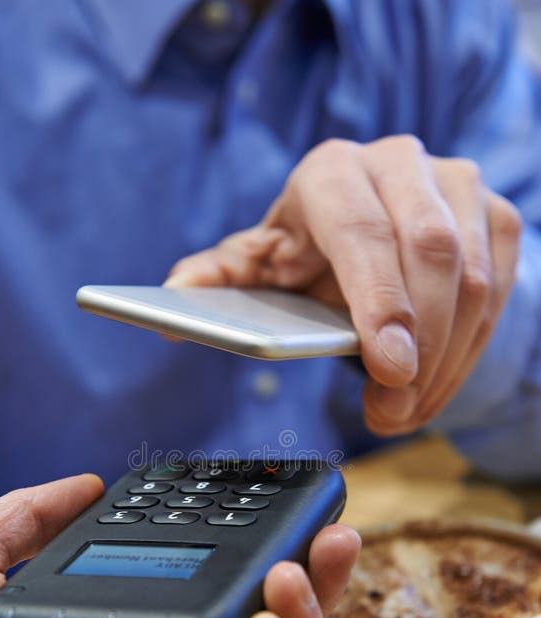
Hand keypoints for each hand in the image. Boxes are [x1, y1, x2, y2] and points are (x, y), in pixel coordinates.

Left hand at [166, 136, 521, 433]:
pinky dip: (469, 352)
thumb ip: (213, 282)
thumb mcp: (255, 265)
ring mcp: (455, 185)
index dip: (381, 301)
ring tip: (406, 410)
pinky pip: (498, 292)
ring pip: (473, 279)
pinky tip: (434, 386)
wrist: (367, 231)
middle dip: (420, 345)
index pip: (363, 230)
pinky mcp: (492, 217)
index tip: (390, 368)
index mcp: (330, 172)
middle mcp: (398, 163)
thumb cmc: (304, 252)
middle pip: (431, 253)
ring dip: (446, 360)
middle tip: (394, 408)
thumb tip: (163, 307)